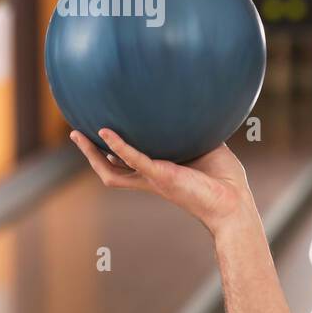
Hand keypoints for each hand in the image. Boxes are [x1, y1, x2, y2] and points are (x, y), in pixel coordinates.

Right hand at [70, 128, 256, 235]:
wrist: (234, 202)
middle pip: (112, 170)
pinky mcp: (161, 176)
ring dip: (92, 154)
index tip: (104, 135)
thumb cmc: (226, 180)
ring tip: (77, 135)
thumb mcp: (209, 149)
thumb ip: (198, 132)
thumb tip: (199, 110)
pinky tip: (105, 133)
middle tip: (77, 134)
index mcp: (162, 173)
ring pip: (112, 171)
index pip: (130, 165)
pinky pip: (134, 160)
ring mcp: (154, 178)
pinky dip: (119, 146)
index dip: (114, 152)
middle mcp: (152, 178)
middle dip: (92, 154)